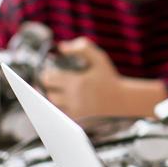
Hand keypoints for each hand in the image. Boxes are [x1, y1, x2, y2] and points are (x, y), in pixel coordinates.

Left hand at [39, 38, 163, 119]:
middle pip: (48, 93)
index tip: (51, 72)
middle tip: (53, 82)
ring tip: (58, 91)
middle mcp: (73, 98)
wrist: (121, 100)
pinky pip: (61, 114)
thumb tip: (62, 47)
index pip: (48, 79)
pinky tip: (66, 101)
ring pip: (53, 105)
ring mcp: (75, 110)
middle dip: (49, 87)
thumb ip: (83, 48)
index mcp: (76, 82)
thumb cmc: (110, 78)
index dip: (47, 74)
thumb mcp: (99, 58)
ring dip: (53, 98)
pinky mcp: (77, 119)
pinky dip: (60, 108)